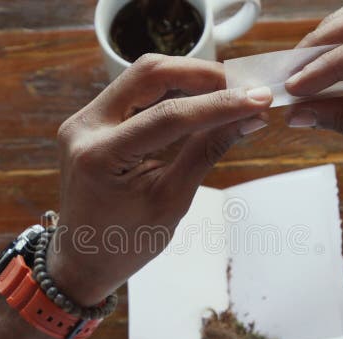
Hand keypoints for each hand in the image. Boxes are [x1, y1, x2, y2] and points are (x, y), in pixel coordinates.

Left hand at [47, 54, 271, 305]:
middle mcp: (83, 128)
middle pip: (148, 74)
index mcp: (99, 157)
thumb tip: (248, 117)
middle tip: (244, 85)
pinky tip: (201, 99)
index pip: (167, 115)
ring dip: (187, 78)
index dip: (218, 104)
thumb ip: (206, 151)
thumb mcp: (172, 200)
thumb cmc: (125, 242)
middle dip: (201, 75)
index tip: (259, 98)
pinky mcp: (90, 120)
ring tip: (229, 91)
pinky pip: (134, 91)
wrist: (83, 259)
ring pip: (141, 76)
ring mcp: (83, 121)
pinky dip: (170, 90)